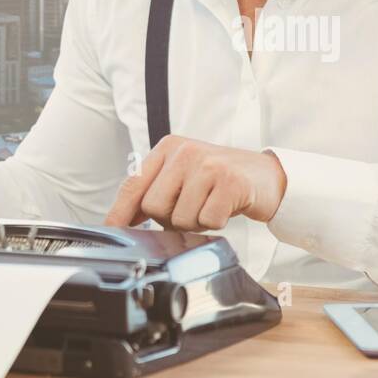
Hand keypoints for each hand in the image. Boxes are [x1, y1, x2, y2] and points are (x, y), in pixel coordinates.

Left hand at [104, 135, 286, 230]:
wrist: (266, 176)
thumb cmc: (221, 180)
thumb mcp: (185, 176)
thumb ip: (156, 191)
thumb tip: (123, 219)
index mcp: (169, 147)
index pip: (134, 184)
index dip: (120, 212)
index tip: (110, 230)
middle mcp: (185, 152)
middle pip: (154, 206)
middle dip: (171, 218)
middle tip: (193, 208)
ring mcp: (208, 165)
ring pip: (180, 218)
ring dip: (196, 222)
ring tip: (210, 205)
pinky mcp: (229, 182)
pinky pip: (207, 221)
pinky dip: (216, 223)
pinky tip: (225, 208)